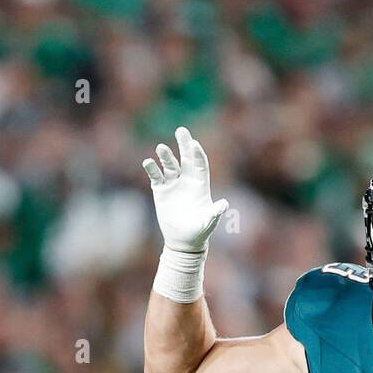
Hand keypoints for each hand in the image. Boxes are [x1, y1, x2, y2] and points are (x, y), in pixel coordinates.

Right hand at [142, 127, 228, 252]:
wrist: (183, 241)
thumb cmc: (199, 231)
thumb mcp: (208, 222)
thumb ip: (215, 213)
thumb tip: (224, 205)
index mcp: (200, 185)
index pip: (200, 164)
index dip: (197, 154)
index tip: (194, 143)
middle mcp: (187, 181)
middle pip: (185, 158)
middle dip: (184, 144)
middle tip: (181, 130)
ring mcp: (173, 184)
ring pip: (169, 165)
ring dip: (165, 156)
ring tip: (161, 147)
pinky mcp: (161, 191)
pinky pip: (156, 176)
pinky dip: (152, 169)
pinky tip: (148, 162)